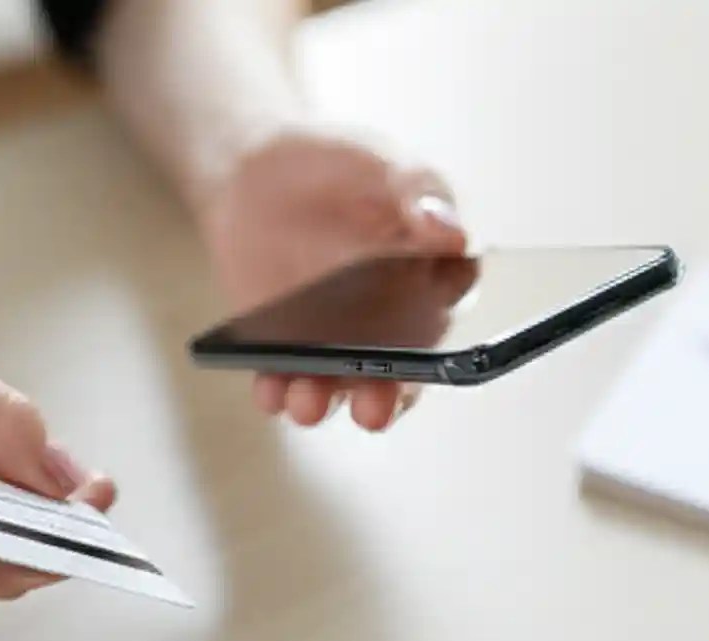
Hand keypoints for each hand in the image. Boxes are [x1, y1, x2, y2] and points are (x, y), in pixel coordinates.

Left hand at [202, 128, 467, 430]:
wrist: (258, 170)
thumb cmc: (339, 168)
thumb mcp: (384, 164)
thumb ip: (418, 193)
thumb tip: (450, 231)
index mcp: (430, 286)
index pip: (446, 329)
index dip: (441, 357)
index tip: (427, 365)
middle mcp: (389, 326)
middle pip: (395, 376)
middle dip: (384, 398)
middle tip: (372, 407)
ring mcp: (336, 342)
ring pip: (338, 387)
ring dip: (326, 401)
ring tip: (308, 400)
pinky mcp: (285, 348)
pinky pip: (284, 379)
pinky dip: (277, 390)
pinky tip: (270, 389)